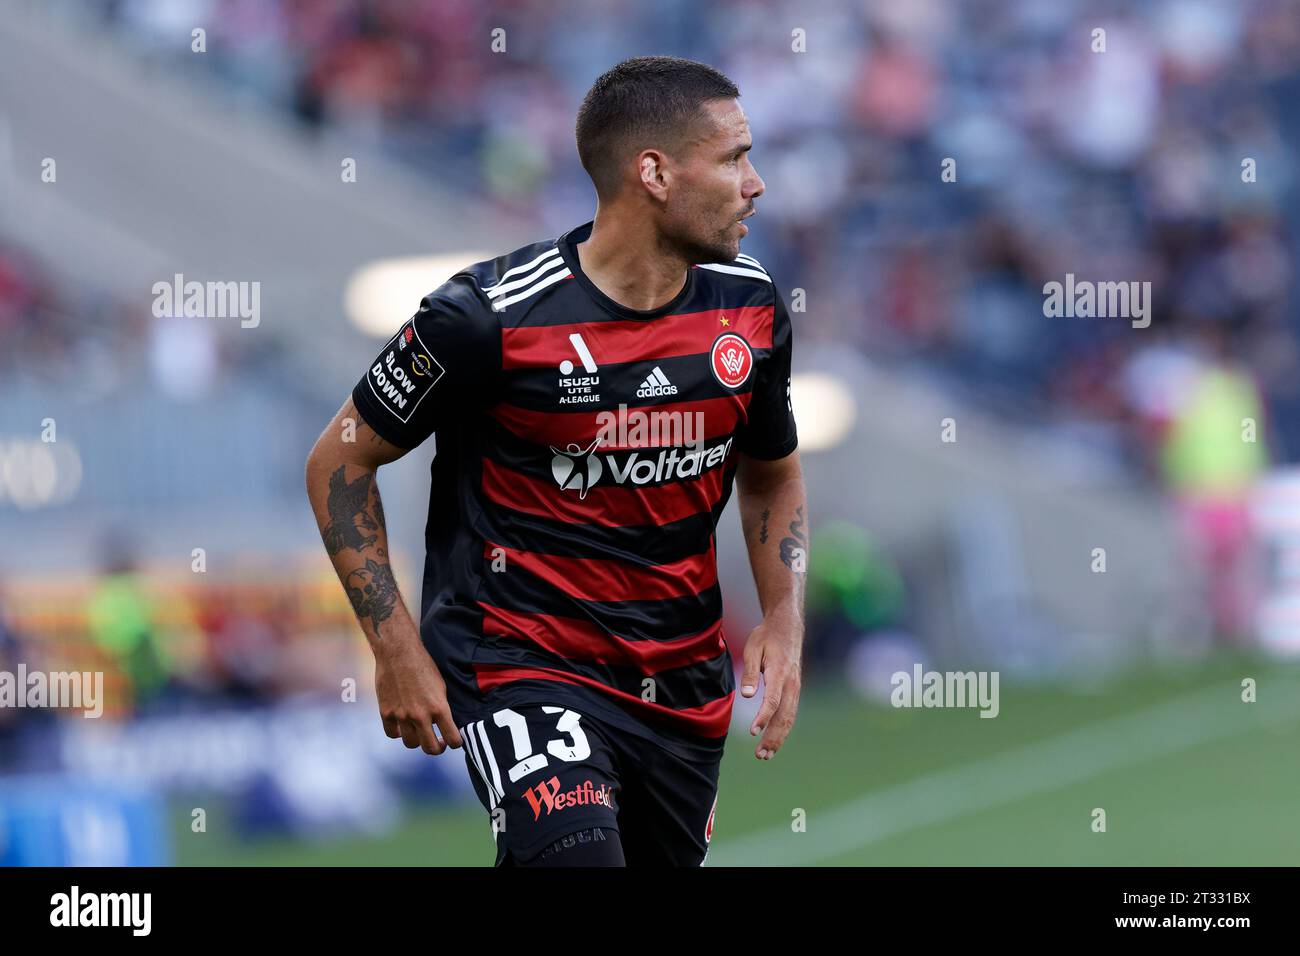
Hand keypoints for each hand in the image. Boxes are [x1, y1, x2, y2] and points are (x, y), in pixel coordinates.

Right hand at [374, 633, 462, 754]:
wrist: (398, 652)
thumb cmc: (423, 665)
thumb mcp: (441, 686)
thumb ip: (441, 707)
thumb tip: (445, 724)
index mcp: (439, 708)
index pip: (453, 739)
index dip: (456, 743)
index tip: (454, 741)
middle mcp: (420, 716)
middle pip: (430, 748)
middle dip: (437, 748)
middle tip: (439, 743)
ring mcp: (402, 716)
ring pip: (411, 744)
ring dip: (417, 741)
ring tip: (420, 733)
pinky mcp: (386, 712)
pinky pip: (392, 734)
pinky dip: (398, 732)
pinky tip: (402, 726)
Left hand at [739, 610, 802, 759]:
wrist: (787, 626)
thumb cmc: (766, 636)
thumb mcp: (753, 648)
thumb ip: (750, 673)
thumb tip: (746, 696)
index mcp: (779, 673)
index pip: (773, 700)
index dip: (763, 718)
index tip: (752, 731)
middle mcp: (791, 683)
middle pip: (784, 716)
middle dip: (772, 737)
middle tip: (760, 755)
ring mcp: (795, 688)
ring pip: (789, 718)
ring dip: (779, 738)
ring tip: (766, 755)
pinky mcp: (795, 690)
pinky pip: (790, 714)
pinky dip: (783, 730)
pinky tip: (774, 741)